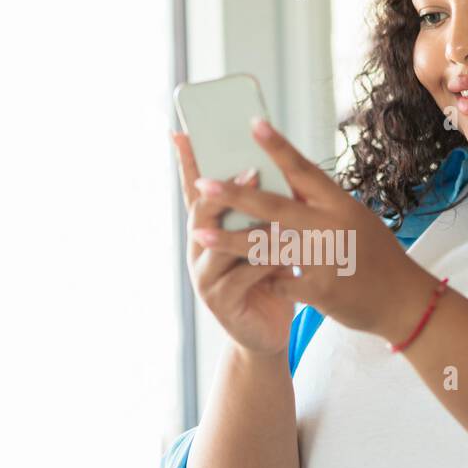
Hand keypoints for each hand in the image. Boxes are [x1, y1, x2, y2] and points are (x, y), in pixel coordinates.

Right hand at [171, 128, 296, 356]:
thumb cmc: (267, 280)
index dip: (187, 163)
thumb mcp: (262, 240)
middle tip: (251, 170)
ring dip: (248, 225)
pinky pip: (242, 275)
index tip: (182, 133)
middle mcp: (199, 250)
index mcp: (207, 231)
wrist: (267, 333)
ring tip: (271, 210)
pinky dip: (264, 261)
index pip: (194, 190)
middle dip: (226, 190)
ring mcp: (205, 276)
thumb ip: (259, 211)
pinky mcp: (221, 301)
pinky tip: (284, 253)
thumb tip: (265, 164)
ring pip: (222, 244)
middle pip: (203, 212)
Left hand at [188, 118, 440, 342]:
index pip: (305, 169)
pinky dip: (263, 281)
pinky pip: (279, 282)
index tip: (252, 124)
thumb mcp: (355, 221)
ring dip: (230, 240)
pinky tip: (246, 280)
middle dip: (235, 195)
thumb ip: (320, 205)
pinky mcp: (319, 290)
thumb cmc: (378, 258)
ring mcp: (324, 258)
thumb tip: (284, 185)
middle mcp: (331, 226)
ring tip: (199, 234)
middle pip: (274, 206)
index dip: (278, 147)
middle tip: (202, 183)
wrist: (403, 302)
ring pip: (266, 246)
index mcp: (340, 204)